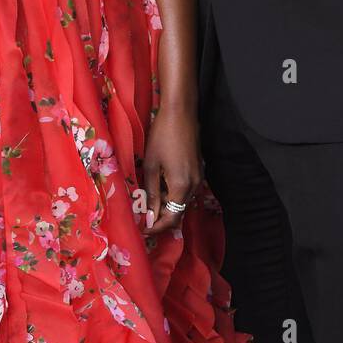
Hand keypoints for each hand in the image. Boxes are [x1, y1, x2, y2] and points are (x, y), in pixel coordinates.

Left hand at [142, 103, 203, 234]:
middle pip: (179, 213)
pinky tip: (160, 186)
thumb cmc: (161, 136)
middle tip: (143, 216)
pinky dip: (173, 194)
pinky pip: (186, 191)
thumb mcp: (151, 166)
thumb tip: (149, 216)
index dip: (157, 228)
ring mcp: (199, 177)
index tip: (143, 229)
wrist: (180, 113)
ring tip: (148, 200)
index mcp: (182, 187)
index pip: (172, 219)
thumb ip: (152, 193)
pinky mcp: (199, 170)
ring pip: (183, 202)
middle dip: (161, 218)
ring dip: (167, 206)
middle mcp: (194, 186)